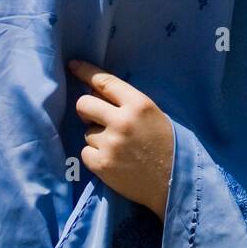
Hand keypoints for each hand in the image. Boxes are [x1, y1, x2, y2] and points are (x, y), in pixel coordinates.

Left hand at [68, 60, 173, 219]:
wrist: (174, 181)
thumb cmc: (166, 144)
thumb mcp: (153, 114)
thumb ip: (127, 103)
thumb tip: (96, 94)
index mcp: (138, 104)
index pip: (104, 81)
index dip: (85, 72)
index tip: (72, 66)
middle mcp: (122, 121)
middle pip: (84, 104)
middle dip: (87, 110)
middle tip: (95, 118)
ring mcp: (110, 144)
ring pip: (87, 132)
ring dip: (97, 138)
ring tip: (118, 148)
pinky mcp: (101, 164)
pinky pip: (85, 153)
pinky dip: (95, 156)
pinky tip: (113, 161)